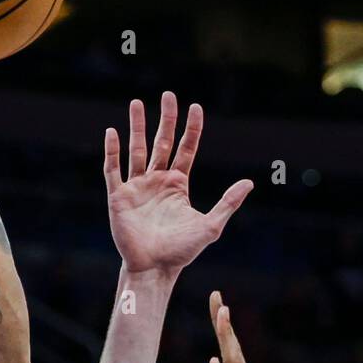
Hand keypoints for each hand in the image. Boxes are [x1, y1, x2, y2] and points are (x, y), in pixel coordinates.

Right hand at [104, 93, 252, 275]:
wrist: (154, 268)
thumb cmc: (181, 251)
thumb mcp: (210, 225)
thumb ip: (228, 203)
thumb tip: (250, 182)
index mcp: (178, 185)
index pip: (186, 149)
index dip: (191, 128)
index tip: (195, 107)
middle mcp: (157, 182)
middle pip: (162, 142)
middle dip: (165, 119)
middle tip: (167, 95)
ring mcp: (137, 188)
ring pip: (136, 150)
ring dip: (137, 126)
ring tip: (137, 102)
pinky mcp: (119, 197)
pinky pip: (113, 170)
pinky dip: (112, 151)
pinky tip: (112, 132)